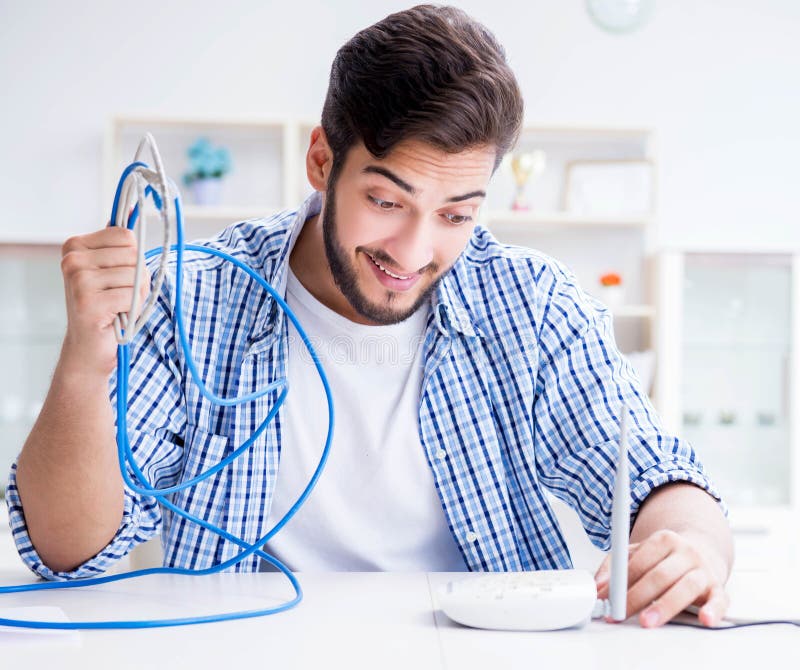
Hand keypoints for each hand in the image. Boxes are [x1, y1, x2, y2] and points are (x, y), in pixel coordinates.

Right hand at [60, 226, 149, 377]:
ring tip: (118, 307)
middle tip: (119, 296)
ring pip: (136, 276)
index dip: (133, 259)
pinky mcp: (89, 302)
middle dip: (138, 279)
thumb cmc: (106, 307)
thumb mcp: (110, 269)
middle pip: (134, 255)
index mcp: (75, 245)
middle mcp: (72, 260)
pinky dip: (132, 309)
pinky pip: (132, 296)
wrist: (88, 347)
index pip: (126, 236)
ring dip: (136, 295)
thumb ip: (117, 244)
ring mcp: (78, 280)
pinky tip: (117, 317)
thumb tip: (131, 208)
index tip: (117, 276)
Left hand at [594, 529, 729, 627]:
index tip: (605, 598)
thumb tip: (597, 586)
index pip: (638, 562)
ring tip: (648, 621)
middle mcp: (685, 553)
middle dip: (637, 596)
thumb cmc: (665, 558)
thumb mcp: (638, 553)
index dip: (619, 582)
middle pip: (659, 576)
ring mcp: (703, 570)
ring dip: (664, 606)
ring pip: (685, 587)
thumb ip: (615, 566)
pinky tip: (705, 619)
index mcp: (663, 540)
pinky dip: (713, 610)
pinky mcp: (718, 589)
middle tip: (620, 613)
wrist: (702, 551)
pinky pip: (719, 600)